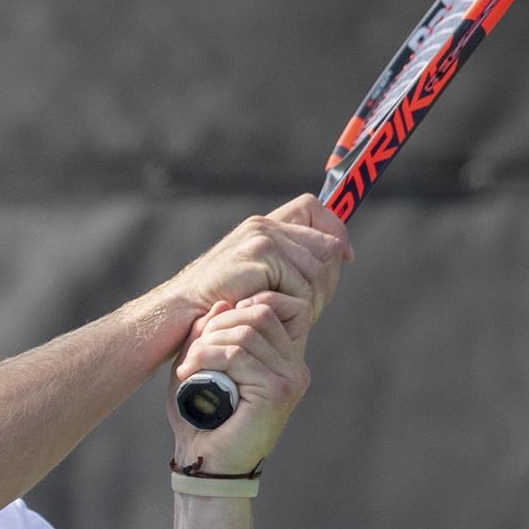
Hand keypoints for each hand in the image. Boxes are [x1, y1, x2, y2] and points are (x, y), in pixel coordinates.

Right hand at [166, 195, 351, 334]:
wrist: (182, 312)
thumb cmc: (216, 302)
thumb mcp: (253, 277)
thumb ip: (287, 264)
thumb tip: (340, 257)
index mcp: (262, 225)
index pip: (313, 209)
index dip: (335, 230)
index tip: (346, 256)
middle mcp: (263, 225)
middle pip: (325, 245)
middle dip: (327, 280)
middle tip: (315, 308)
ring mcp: (262, 239)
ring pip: (317, 269)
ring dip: (313, 300)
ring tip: (297, 320)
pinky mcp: (262, 257)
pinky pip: (301, 284)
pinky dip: (296, 307)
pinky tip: (280, 319)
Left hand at [167, 290, 314, 475]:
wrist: (204, 463)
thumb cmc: (201, 418)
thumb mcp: (200, 366)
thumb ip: (209, 335)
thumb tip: (222, 304)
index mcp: (283, 357)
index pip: (274, 307)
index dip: (239, 306)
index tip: (208, 331)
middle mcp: (295, 365)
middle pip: (259, 313)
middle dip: (217, 324)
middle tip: (191, 351)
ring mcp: (290, 378)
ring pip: (246, 333)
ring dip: (206, 343)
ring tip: (187, 367)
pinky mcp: (277, 392)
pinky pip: (237, 356)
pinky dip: (206, 357)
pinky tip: (187, 373)